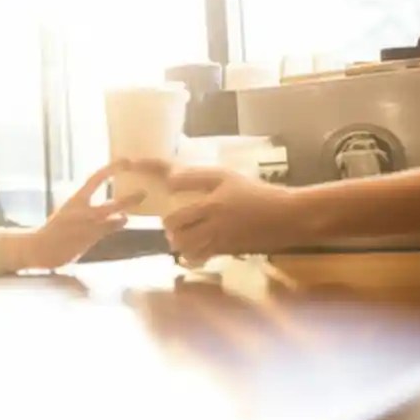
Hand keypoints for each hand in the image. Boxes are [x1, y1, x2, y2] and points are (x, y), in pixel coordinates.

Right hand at [24, 161, 142, 268]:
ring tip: (125, 215)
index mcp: (76, 200)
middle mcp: (84, 212)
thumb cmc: (53, 229)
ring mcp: (90, 228)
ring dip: (122, 217)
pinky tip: (119, 223)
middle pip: (114, 205)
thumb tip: (99, 204)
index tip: (126, 161)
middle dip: (130, 199)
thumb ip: (83, 206)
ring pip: (116, 220)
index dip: (112, 169)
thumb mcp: (67, 210)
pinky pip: (109, 231)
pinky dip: (115, 226)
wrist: (41, 247)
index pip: (96, 179)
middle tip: (144, 193)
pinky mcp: (92, 240)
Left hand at [134, 160, 302, 263]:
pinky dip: (191, 254)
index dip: (151, 168)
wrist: (288, 217)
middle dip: (169, 224)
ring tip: (182, 235)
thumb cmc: (258, 194)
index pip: (177, 182)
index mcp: (212, 196)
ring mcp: (218, 237)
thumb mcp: (229, 179)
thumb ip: (198, 179)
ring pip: (185, 245)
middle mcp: (212, 218)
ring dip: (178, 240)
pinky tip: (194, 249)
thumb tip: (169, 179)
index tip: (131, 162)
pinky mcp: (225, 252)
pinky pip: (198, 257)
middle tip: (172, 221)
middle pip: (175, 223)